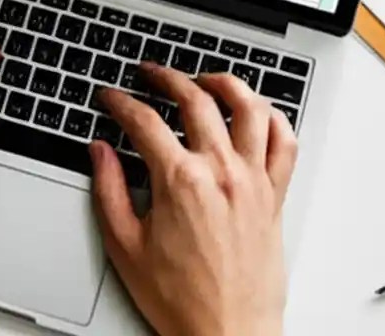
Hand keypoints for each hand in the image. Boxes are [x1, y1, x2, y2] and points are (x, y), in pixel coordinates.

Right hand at [90, 65, 297, 335]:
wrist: (229, 332)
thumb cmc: (182, 300)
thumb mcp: (125, 246)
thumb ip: (108, 191)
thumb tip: (100, 153)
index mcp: (180, 182)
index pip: (144, 121)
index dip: (120, 102)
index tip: (110, 98)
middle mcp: (221, 172)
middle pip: (195, 100)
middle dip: (166, 77)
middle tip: (150, 74)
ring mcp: (253, 180)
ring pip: (248, 107)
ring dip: (224, 83)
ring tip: (205, 79)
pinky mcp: (274, 194)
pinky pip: (284, 142)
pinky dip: (273, 118)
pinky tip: (256, 113)